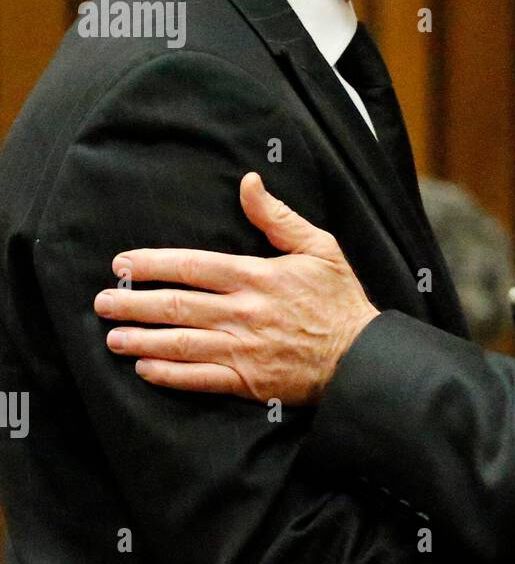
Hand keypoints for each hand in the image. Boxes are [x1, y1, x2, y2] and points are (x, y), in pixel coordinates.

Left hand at [93, 173, 378, 404]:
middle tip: (103, 301)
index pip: (192, 266)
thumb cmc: (340, 299)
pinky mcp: (248, 380)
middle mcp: (244, 312)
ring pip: (180, 343)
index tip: (123, 264)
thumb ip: (277, 216)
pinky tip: (145, 370)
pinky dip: (169, 375)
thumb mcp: (319, 246)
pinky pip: (199, 378)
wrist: (362, 356)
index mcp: (257, 276)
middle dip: (133, 303)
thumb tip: (249, 182)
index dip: (152, 264)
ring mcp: (244, 349)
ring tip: (113, 336)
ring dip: (141, 340)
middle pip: (177, 305)